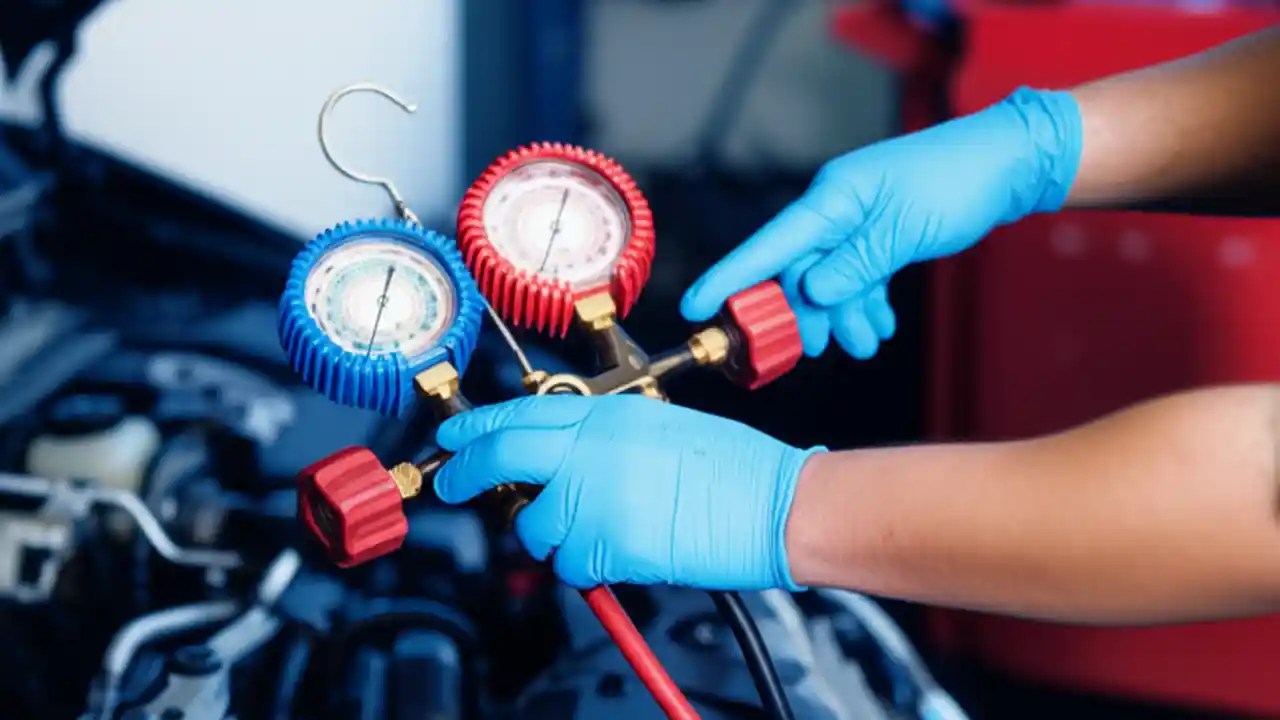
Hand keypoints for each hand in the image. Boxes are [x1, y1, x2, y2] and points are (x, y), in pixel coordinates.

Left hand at [433, 395, 823, 589]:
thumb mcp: (659, 426)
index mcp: (607, 413)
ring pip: (533, 525)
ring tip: (597, 529)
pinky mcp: (607, 543)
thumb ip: (601, 437)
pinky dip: (585, 566)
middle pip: (502, 456)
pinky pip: (569, 564)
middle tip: (452, 483)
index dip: (478, 426)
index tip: (454, 437)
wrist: (774, 503)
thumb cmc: (733, 466)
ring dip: (550, 533)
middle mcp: (591, 447)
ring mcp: (594, 496)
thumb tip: (558, 456)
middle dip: (468, 473)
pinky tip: (621, 550)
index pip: (521, 413)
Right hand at [681, 87, 1081, 358]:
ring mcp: (857, 222)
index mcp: (833, 199)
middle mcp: (836, 209)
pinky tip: (879, 326)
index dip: (731, 278)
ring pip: (830, 281)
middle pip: (798, 272)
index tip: (697, 306)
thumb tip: (813, 295)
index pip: (770, 244)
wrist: (1008, 164)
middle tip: (819, 347)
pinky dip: (865, 303)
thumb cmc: (957, 183)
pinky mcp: (878, 233)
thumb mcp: (903, 231)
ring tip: (867, 343)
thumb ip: (854, 266)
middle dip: (807, 313)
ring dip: (844, 316)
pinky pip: (856, 275)